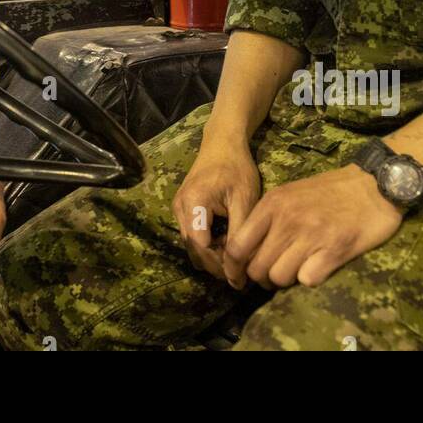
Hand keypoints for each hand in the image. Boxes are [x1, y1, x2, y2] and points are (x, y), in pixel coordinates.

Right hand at [171, 136, 260, 279]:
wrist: (222, 143)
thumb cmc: (237, 168)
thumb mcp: (244, 200)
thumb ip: (239, 233)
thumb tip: (239, 268)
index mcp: (193, 203)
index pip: (201, 246)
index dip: (219, 265)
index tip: (240, 279)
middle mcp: (180, 208)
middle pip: (193, 249)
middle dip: (216, 265)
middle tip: (240, 274)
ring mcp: (178, 208)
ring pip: (191, 246)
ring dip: (211, 256)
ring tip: (236, 259)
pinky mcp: (182, 208)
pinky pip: (192, 235)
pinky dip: (207, 245)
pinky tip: (227, 242)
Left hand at [222, 163, 402, 290]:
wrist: (373, 184)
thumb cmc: (330, 191)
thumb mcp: (290, 195)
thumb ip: (268, 219)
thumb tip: (246, 252)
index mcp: (272, 204)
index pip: (237, 246)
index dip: (233, 268)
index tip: (239, 278)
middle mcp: (287, 219)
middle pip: (257, 268)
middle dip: (262, 278)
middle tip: (275, 275)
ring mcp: (311, 235)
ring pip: (279, 277)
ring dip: (286, 280)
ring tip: (298, 269)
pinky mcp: (335, 249)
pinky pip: (307, 280)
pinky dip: (310, 279)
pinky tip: (319, 266)